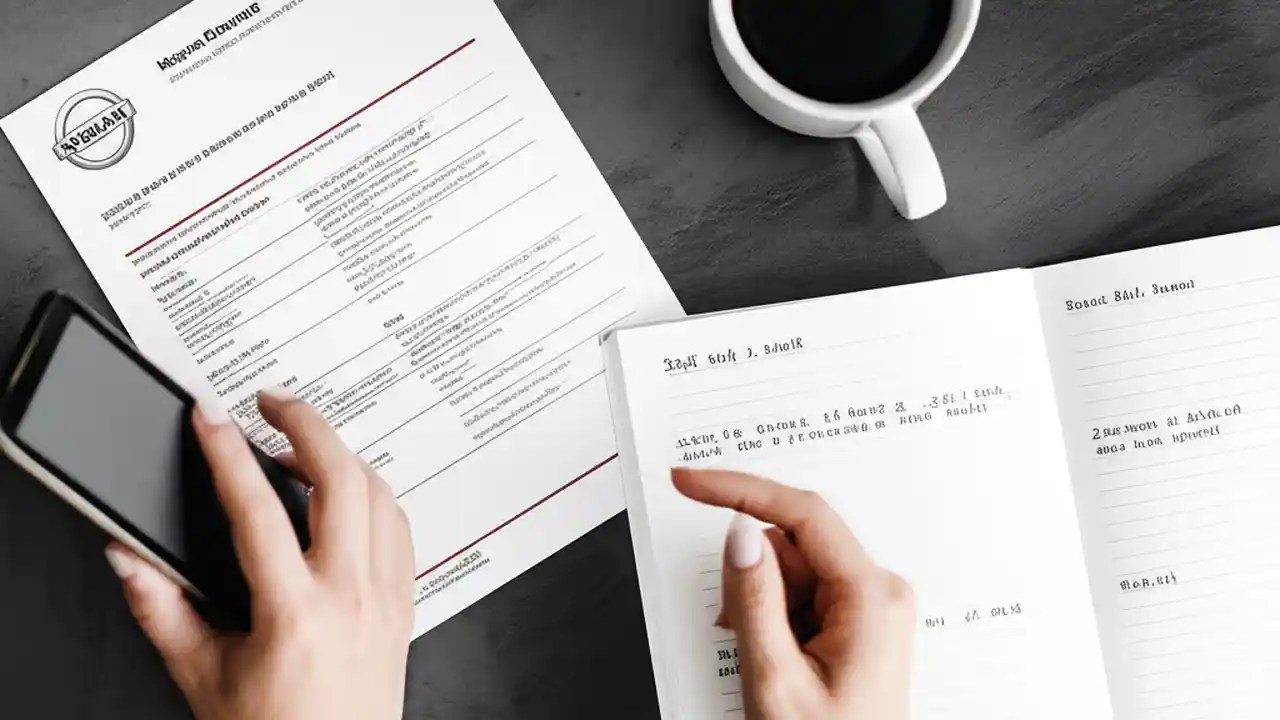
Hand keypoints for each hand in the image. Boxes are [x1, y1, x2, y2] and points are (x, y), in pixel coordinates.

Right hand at [103, 387, 413, 719]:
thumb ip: (162, 609)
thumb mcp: (202, 675)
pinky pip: (401, 526)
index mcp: (296, 612)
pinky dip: (373, 494)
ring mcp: (387, 596)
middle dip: (306, 423)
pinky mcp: (406, 603)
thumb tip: (130, 557)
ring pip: (381, 494)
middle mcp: (352, 595)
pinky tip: (347, 494)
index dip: (227, 452)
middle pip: (342, 479)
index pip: (257, 509)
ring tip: (303, 446)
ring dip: (343, 456)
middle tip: (271, 404)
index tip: (210, 416)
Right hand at [673, 468, 914, 719]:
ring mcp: (870, 605)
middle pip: (792, 543)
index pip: (802, 513)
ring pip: (792, 568)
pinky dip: (775, 616)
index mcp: (870, 597)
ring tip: (768, 660)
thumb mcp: (775, 679)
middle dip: (752, 577)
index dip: (740, 491)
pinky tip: (778, 655)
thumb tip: (740, 534)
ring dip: (763, 603)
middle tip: (739, 631)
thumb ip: (754, 598)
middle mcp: (878, 591)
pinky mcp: (857, 618)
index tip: (691, 482)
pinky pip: (802, 592)